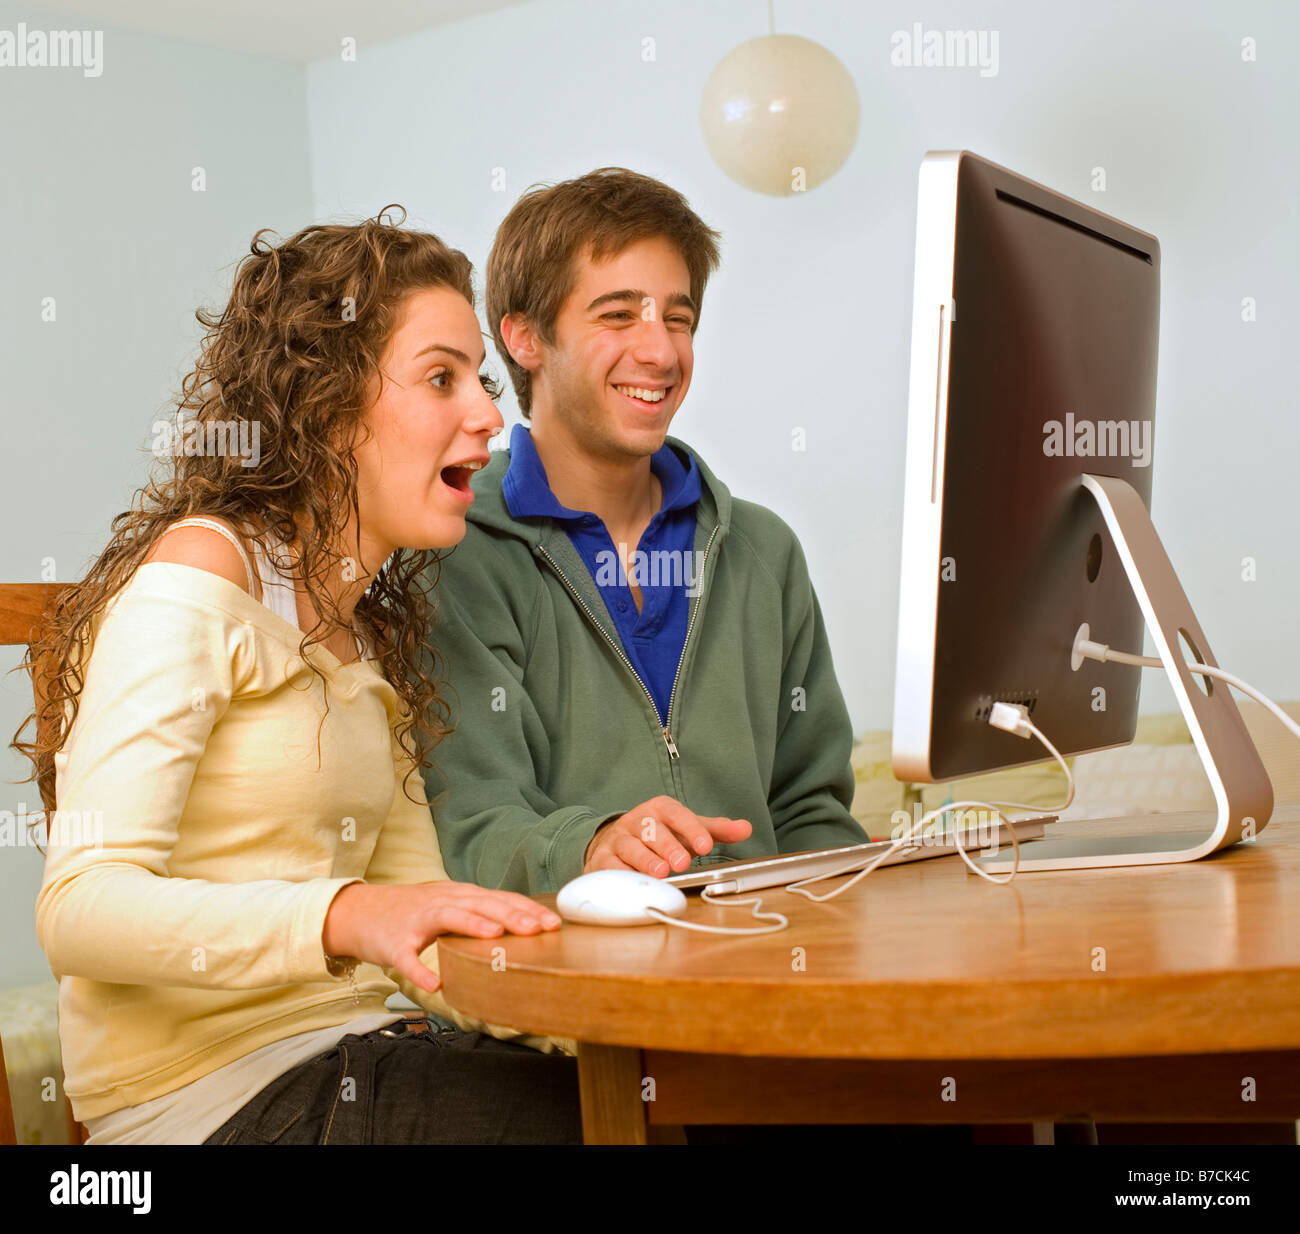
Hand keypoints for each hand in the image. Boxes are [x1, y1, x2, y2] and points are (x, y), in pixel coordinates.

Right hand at [322, 881, 560, 994]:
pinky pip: (406, 959)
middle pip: (481, 903)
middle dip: (511, 914)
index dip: (527, 909)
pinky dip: (419, 971)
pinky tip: (434, 984)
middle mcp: (442, 902)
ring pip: (448, 918)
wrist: (360, 913)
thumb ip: (481, 913)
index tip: (555, 922)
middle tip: (538, 929)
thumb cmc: (414, 912)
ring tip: (495, 936)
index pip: (500, 899)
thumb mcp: (451, 906)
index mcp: (460, 895)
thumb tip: (525, 926)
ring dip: (472, 925)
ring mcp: (417, 921)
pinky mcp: (393, 943)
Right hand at [584, 796, 751, 876]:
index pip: (676, 814)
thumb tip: (746, 828)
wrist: (614, 840)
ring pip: (630, 847)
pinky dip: (619, 875)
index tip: (706, 845)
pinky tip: (631, 882)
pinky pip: (609, 866)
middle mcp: (638, 821)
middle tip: (682, 862)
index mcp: (660, 810)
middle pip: (652, 830)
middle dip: (667, 846)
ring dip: (644, 860)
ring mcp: (618, 840)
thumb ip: (715, 830)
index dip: (691, 829)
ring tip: (660, 873)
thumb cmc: (657, 835)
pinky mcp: (602, 859)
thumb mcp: (686, 829)